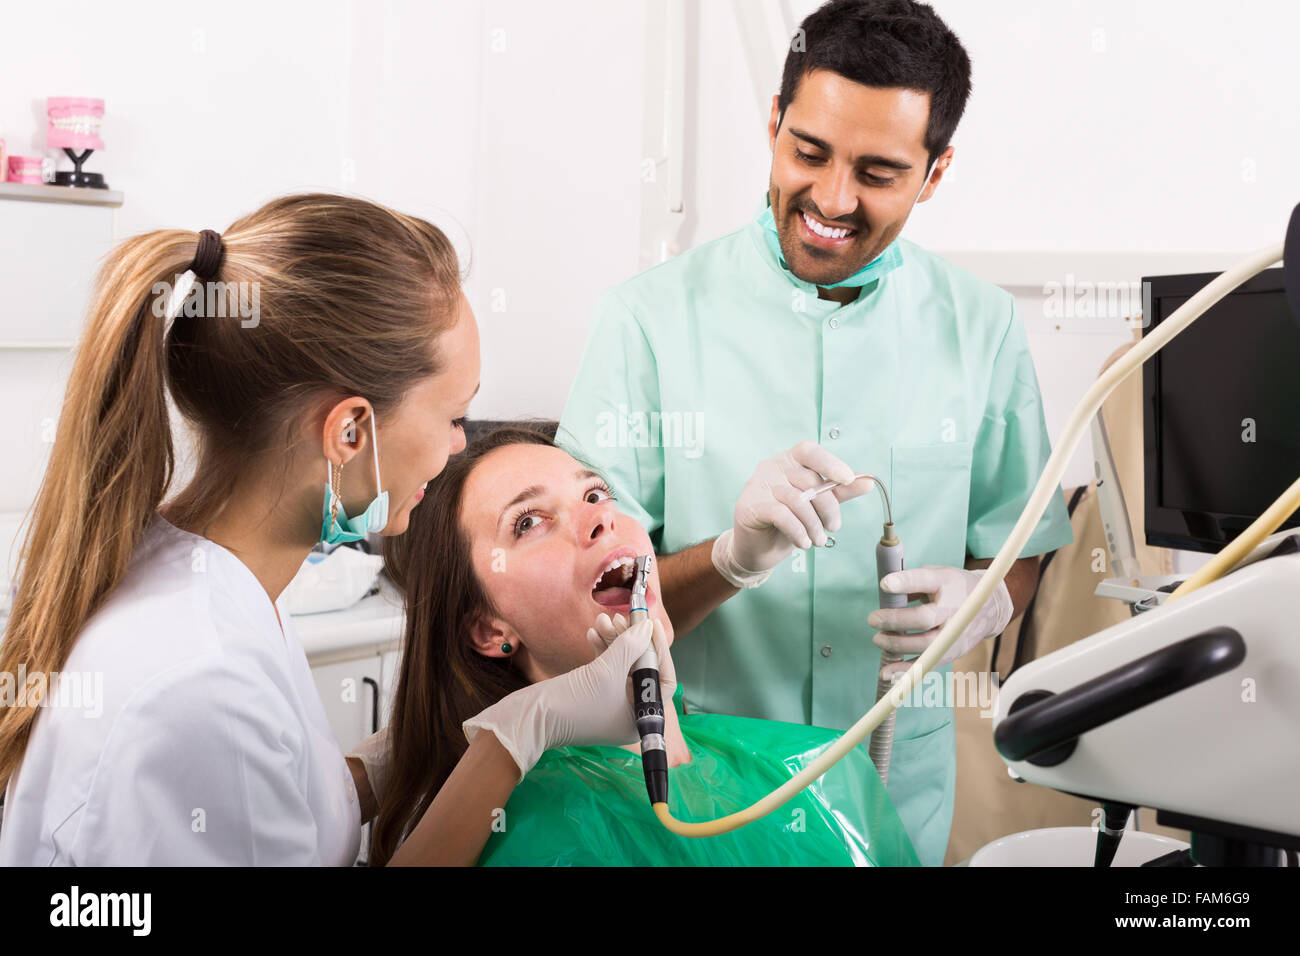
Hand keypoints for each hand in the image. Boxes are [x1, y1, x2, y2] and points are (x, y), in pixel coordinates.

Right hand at [462, 619, 660, 779]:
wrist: (530, 718)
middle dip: (632, 640)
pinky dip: (602, 650)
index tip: (650, 624)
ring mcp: (612, 705)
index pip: (663, 679)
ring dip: (614, 640)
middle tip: (624, 616)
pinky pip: (607, 669)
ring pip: (623, 665)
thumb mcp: (606, 671)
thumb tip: (648, 625)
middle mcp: (630, 714)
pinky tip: (592, 633)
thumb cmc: (571, 703)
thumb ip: (631, 645)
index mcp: (641, 718)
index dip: (659, 649)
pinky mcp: (595, 696)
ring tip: (602, 619)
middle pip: (642, 669)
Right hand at [712, 440, 874, 587]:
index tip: (848, 480)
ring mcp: (758, 485)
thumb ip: (839, 492)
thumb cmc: (787, 523)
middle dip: (828, 508)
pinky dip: (798, 531)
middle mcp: (772, 468)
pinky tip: (803, 542)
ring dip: (814, 525)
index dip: (830, 463)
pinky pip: (782, 515)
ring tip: (818, 541)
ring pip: (797, 501)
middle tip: (833, 528)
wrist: (756, 548)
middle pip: (809, 481)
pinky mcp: (749, 506)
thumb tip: (867, 482)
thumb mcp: (817, 506)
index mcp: (789, 461)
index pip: (810, 452)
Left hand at [867, 566, 1012, 678]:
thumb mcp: (937, 574)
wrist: (990, 608)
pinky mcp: (952, 652)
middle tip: (873, 619)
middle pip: (923, 619)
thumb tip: (883, 591)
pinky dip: (905, 671)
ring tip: (878, 639)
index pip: (925, 580)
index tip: (885, 584)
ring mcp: (954, 634)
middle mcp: (954, 610)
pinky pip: (927, 664)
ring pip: (924, 645)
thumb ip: (911, 582)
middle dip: (895, 620)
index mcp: (948, 583)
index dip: (905, 582)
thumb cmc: (953, 588)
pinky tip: (886, 673)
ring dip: (897, 645)